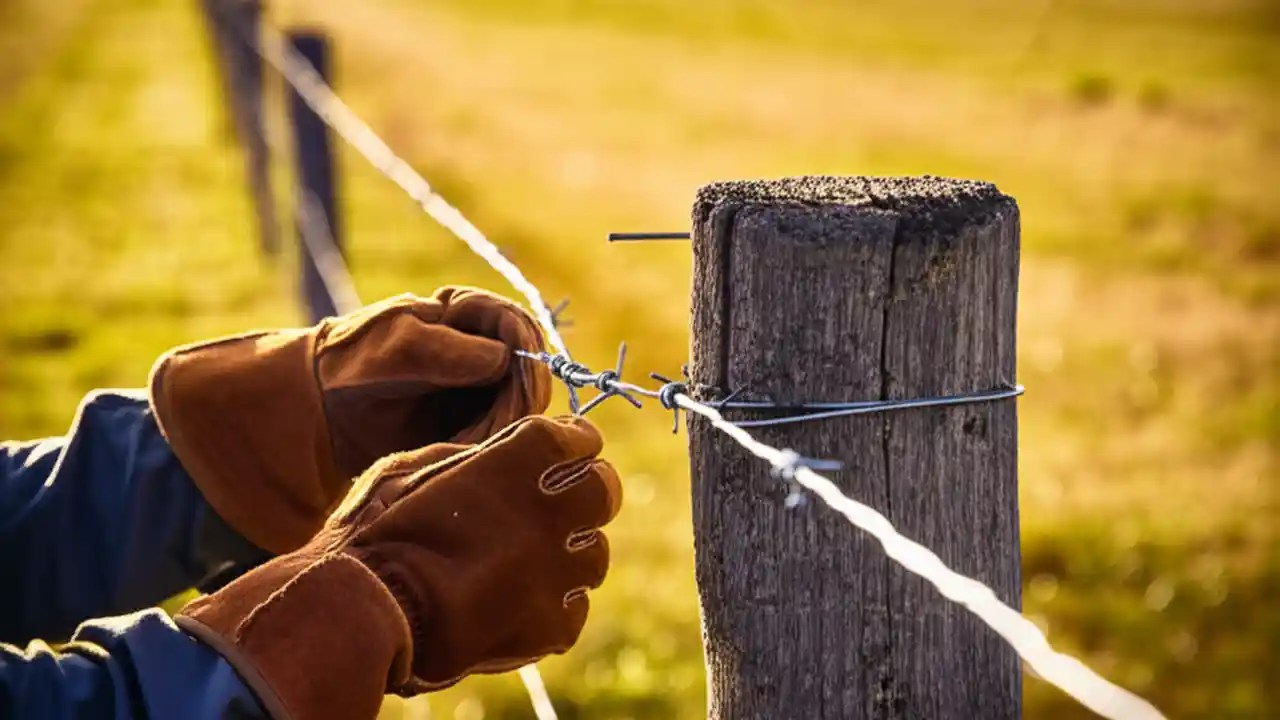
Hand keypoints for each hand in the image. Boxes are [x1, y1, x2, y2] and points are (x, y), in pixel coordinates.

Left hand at [149, 287, 552, 552]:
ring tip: (472, 442)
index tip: (523, 382)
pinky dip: (486, 445)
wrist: (311, 405)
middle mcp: (476, 348)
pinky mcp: (463, 422)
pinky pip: (492, 434)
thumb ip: (455, 350)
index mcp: (463, 314)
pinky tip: (465, 453)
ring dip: (503, 428)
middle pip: (525, 373)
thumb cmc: (350, 362)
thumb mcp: (401, 345)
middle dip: (518, 399)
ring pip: (516, 408)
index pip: (518, 327)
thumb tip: (506, 360)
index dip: (528, 355)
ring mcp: (473, 387)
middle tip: (500, 427)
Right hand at [176, 416, 619, 719]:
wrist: (364, 613)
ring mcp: (556, 570)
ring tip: (536, 560)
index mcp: (520, 458)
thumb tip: (505, 456)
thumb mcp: (413, 467)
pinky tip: (526, 601)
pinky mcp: (551, 624)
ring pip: (595, 553)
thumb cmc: (376, 532)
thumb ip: (473, 457)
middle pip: (604, 489)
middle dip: (589, 490)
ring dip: (571, 552)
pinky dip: (557, 603)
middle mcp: (550, 510)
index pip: (579, 437)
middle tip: (569, 500)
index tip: (567, 446)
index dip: (575, 442)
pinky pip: (576, 607)